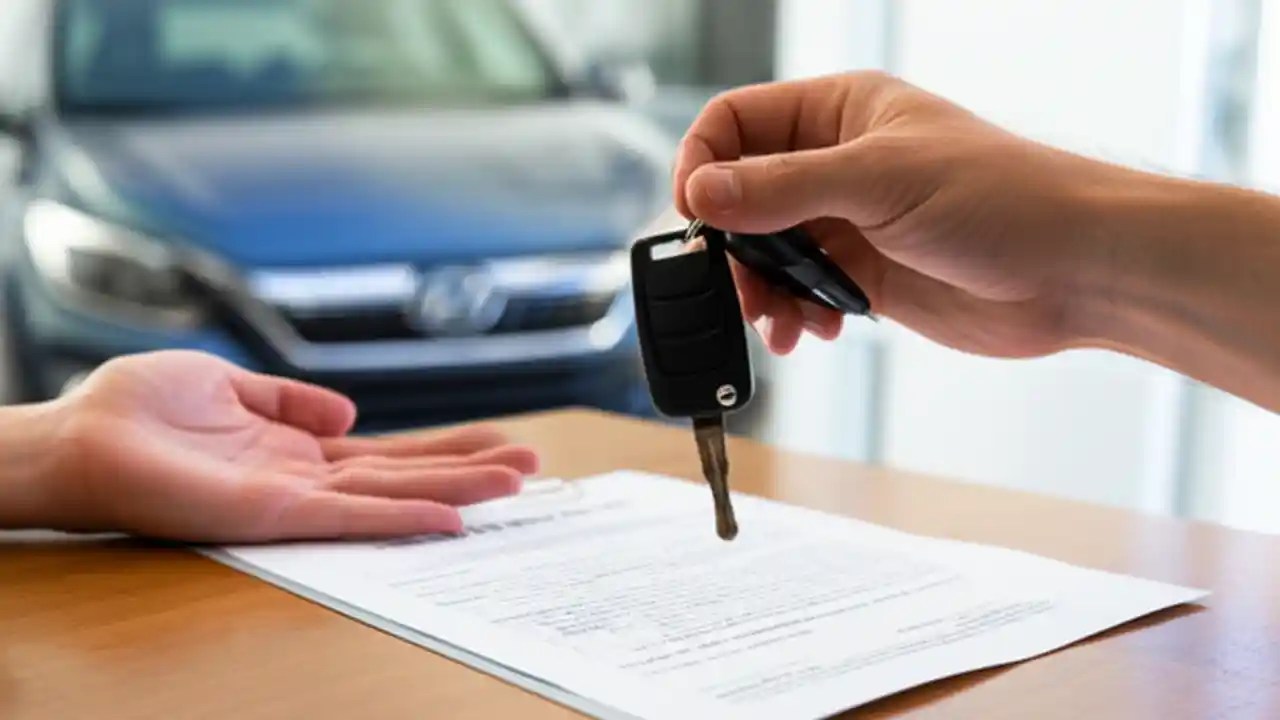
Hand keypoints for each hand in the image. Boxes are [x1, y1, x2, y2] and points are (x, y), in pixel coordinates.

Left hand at [2, 351, 537, 541]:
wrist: (77, 438)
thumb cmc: (134, 412)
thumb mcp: (224, 384)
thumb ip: (288, 398)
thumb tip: (345, 411)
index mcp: (294, 449)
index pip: (385, 452)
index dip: (442, 448)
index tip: (495, 440)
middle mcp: (304, 478)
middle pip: (404, 474)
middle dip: (470, 469)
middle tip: (532, 466)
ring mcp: (293, 497)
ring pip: (393, 495)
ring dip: (457, 491)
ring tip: (516, 483)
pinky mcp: (273, 511)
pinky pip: (350, 516)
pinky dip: (403, 519)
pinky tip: (450, 517)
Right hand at [673, 70, 1127, 357]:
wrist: (1076, 272)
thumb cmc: (1002, 198)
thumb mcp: (880, 181)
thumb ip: (783, 189)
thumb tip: (701, 193)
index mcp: (839, 112)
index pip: (735, 122)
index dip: (703, 164)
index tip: (695, 216)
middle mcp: (837, 164)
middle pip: (741, 195)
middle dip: (731, 245)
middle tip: (739, 285)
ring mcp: (850, 222)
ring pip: (766, 252)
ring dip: (759, 291)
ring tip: (778, 321)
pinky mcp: (865, 275)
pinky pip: (800, 293)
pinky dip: (792, 316)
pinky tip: (812, 331)